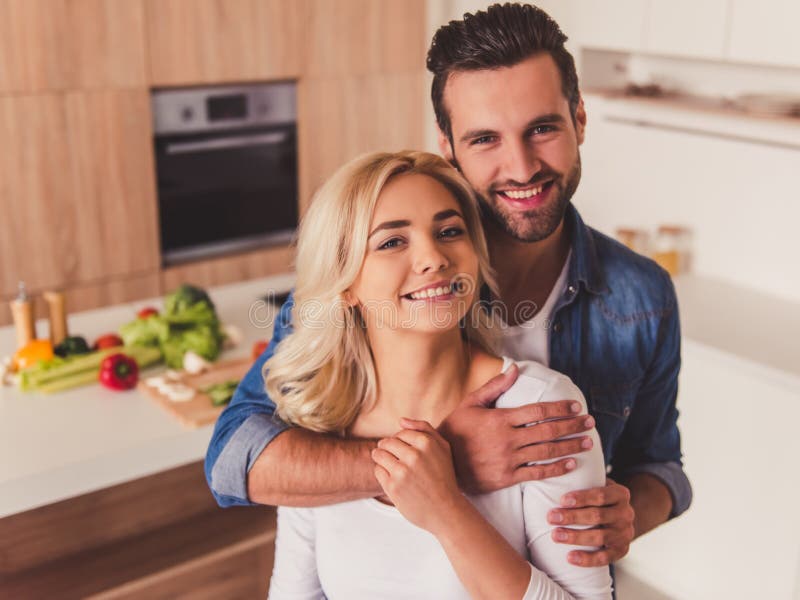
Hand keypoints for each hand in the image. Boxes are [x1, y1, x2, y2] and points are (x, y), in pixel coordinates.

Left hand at [372, 418, 462, 534]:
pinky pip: (378, 470)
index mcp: (426, 443)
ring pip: (378, 454)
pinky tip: (395, 480)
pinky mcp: (393, 487)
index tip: (407, 453)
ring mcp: (402, 471)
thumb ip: (424, 428)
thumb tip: (401, 420)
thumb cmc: (444, 477)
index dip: (401, 442)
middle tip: (398, 461)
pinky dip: (383, 474)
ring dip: (382, 459)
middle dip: (388, 449)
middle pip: (386, 442)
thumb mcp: (443, 448)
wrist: (445, 510)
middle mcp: (413, 455)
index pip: (400, 433)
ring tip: (394, 468)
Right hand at [438, 364, 595, 493]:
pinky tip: (570, 465)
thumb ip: (494, 387)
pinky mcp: (507, 477)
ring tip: (587, 441)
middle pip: (548, 430)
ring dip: (570, 446)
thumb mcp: (470, 404)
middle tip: (590, 422)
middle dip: (572, 425)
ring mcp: (509, 459)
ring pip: (547, 451)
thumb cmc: (455, 430)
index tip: (576, 405)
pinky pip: (537, 473)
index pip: (538, 410)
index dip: (560, 407)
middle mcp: (507, 439)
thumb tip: (513, 369)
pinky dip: (556, 469)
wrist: (441, 464)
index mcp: (500, 419)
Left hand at [548, 478, 634, 565]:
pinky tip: (570, 557)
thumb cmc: (599, 499)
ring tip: (555, 536)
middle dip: (572, 517)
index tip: (562, 500)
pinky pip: (605, 558)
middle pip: (598, 516)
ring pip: (600, 537)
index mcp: (620, 494)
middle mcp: (626, 513)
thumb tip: (554, 475)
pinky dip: (587, 559)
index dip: (581, 498)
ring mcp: (625, 533)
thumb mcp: (598, 485)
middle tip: (551, 517)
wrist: (621, 519)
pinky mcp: (622, 550)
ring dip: (576, 537)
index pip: (601, 495)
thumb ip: (584, 480)